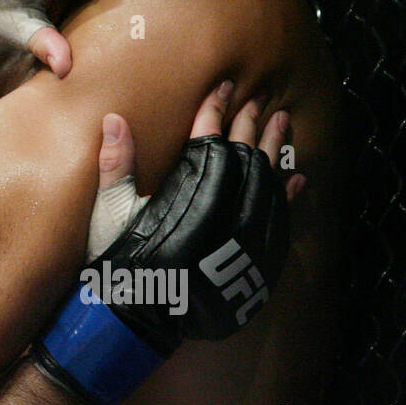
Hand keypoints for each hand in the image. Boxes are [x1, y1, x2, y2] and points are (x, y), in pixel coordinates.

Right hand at [33, 81, 304, 404]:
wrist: (138, 318)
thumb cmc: (118, 261)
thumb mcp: (109, 212)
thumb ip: (116, 165)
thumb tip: (116, 120)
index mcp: (186, 194)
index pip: (207, 140)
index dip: (215, 111)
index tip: (225, 87)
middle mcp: (222, 211)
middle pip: (244, 154)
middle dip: (250, 121)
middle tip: (258, 96)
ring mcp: (243, 234)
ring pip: (268, 180)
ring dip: (275, 148)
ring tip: (283, 120)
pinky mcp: (254, 256)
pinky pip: (280, 218)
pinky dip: (288, 195)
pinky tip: (296, 176)